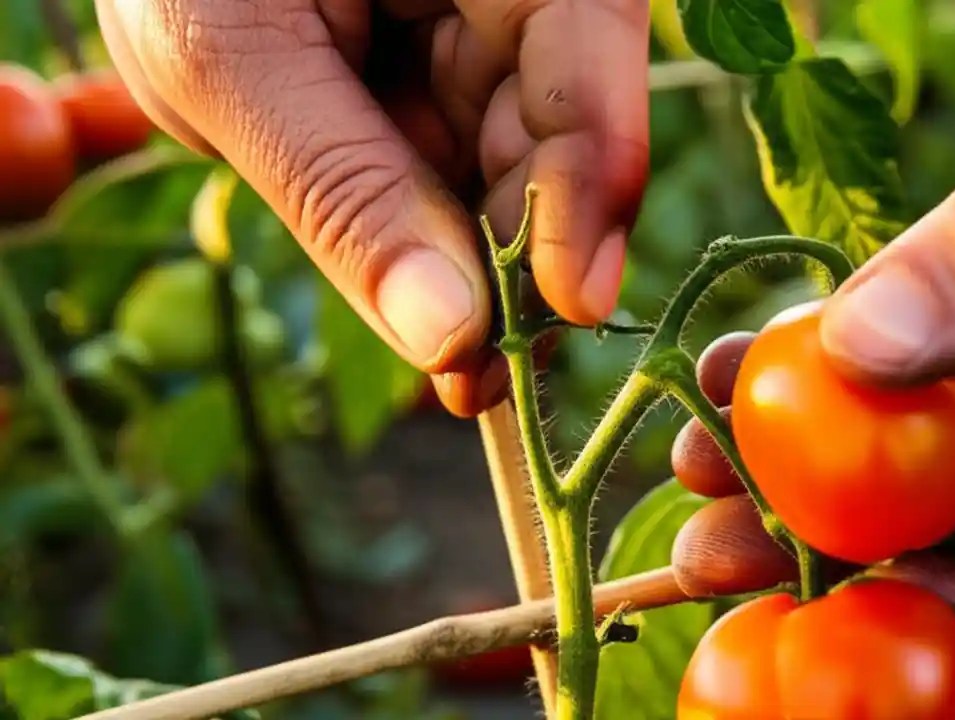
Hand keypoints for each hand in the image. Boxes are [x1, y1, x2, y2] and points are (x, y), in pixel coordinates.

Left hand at [95, 0, 648, 415]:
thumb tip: (451, 334)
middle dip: (523, 251)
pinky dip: (429, 235)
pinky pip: (457, 171)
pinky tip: (415, 294)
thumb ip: (340, 188)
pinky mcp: (438, 79)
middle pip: (561, 122)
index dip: (592, 179)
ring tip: (445, 353)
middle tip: (480, 370)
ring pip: (508, 165)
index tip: (570, 302)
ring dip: (472, 258)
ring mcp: (473, 32)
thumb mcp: (223, 54)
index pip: (588, 41)